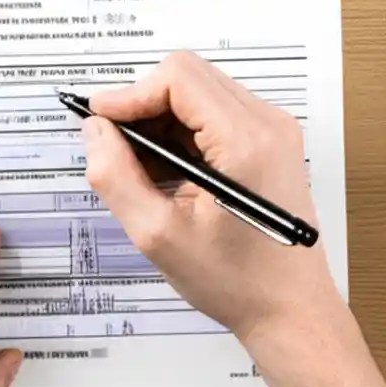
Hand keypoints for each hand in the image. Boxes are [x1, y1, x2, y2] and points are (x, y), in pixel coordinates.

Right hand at [80, 51, 338, 340]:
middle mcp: (268, 124)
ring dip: (161, 119)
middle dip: (143, 104)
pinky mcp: (270, 142)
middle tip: (114, 145)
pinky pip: (215, 114)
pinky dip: (181, 132)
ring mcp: (273, 131)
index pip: (178, 77)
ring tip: (139, 167)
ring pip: (199, 91)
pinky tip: (166, 171)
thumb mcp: (159, 235)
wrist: (291, 310)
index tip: (100, 122)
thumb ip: (117, 176)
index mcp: (247, 142)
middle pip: (189, 77)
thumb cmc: (238, 282)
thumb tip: (94, 131)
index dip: (130, 94)